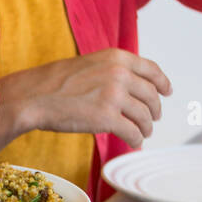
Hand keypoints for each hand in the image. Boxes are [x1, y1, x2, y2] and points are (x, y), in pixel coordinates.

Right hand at [15, 50, 171, 147]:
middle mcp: (119, 74)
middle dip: (154, 110)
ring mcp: (114, 96)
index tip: (167, 91)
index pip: (151, 70)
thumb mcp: (89, 64)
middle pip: (151, 96)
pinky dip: (136, 140)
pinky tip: (133, 143)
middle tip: (153, 119)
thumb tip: (132, 88)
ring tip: (142, 133)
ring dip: (146, 128)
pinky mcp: (108, 118)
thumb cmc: (55, 83)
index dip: (163, 83)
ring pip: (145, 116)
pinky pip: (133, 132)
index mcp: (116, 58)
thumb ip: (112, 71)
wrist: (34, 96)